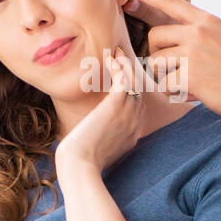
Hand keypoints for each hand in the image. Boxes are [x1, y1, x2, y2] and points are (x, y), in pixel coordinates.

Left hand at [54, 50, 152, 173]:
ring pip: (134, 83)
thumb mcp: (99, 153)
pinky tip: (110, 60)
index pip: (140, 108)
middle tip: (120, 59)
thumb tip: (95, 133)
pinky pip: (124, 80)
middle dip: (131, 74)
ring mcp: (127, 115)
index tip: (122, 79)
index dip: (133, 92)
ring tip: (115, 54)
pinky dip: (119, 68)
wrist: (80, 166)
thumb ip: (104, 141)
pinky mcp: (115, 107)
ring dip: (126, 66)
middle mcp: (134, 124)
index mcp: (133, 136)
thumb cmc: (82, 162)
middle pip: (140, 92)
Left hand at [117, 0, 220, 139]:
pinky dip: (173, 93)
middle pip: (155, 36)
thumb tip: (171, 39)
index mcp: (207, 21)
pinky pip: (163, 84)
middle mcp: (198, 32)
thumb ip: (198, 33)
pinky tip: (192, 94)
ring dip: (165, 75)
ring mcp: (193, 53)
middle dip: (158, 53)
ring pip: (156, 61)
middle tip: (176, 68)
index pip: (170, 2)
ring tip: (188, 82)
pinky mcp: (189, 76)